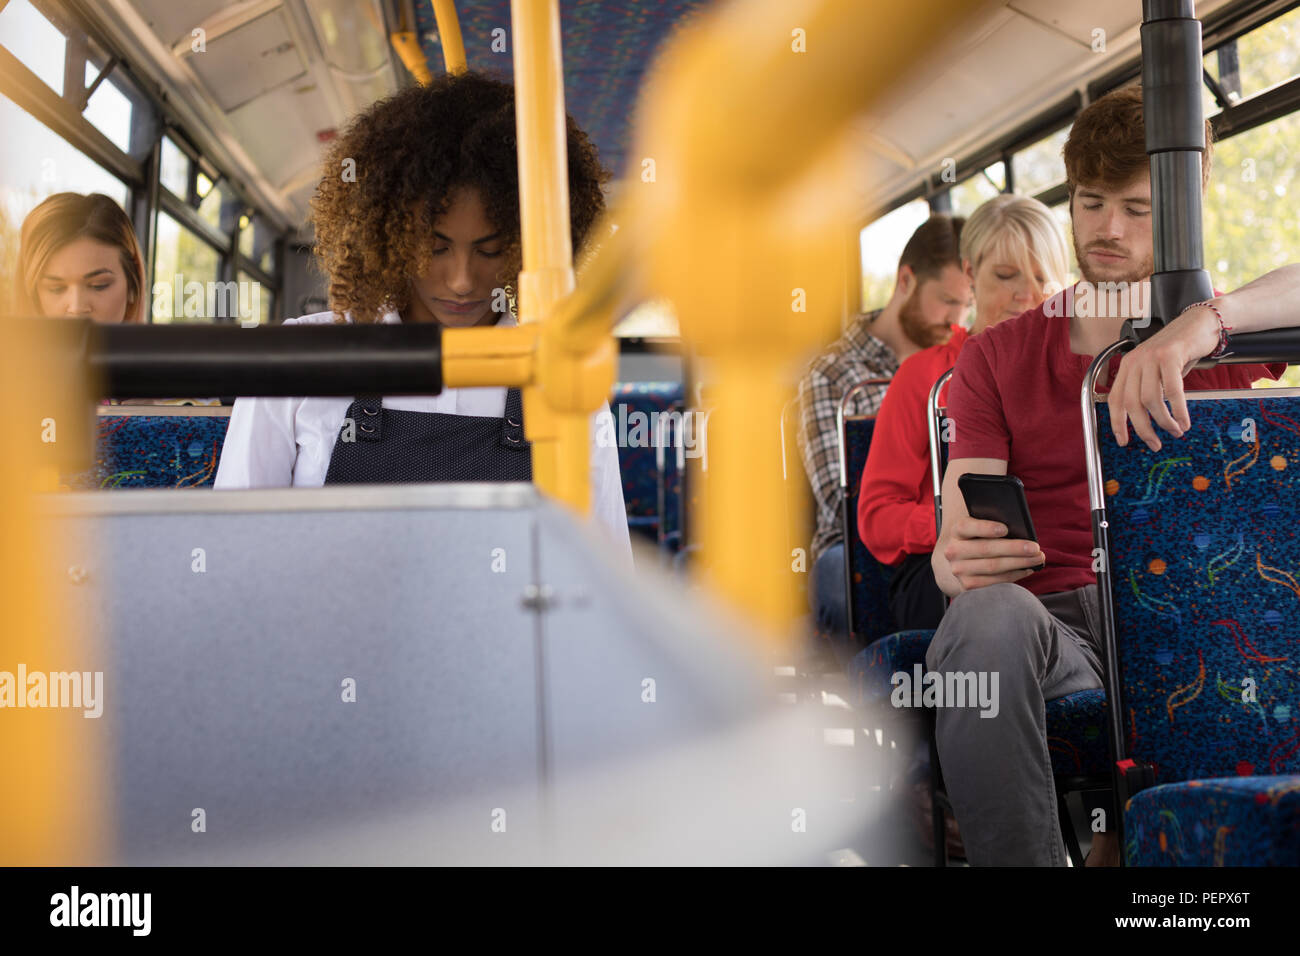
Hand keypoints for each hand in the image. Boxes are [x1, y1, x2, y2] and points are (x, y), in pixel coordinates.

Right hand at [942, 516, 1044, 591]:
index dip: (985, 528)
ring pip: (993, 566)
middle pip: (986, 549)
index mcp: (957, 531)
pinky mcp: (968, 585)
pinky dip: (1015, 575)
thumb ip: (993, 524)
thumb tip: (1020, 530)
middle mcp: (953, 551)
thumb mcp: (981, 527)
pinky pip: (996, 581)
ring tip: (1038, 558)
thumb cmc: (980, 538)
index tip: (1005, 528)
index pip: (967, 527)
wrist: (962, 560)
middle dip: (1013, 548)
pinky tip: (1028, 568)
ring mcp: (959, 570)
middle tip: (1035, 547)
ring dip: (1019, 563)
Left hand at [1107, 307, 1219, 450]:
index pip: (1115, 400)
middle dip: (1143, 429)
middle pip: (1132, 403)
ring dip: (1164, 421)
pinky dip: (1178, 410)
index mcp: (1128, 367)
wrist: (1200, 322)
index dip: (1117, 423)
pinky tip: (1184, 421)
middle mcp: (1135, 362)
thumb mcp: (1157, 370)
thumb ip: (1148, 389)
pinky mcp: (1169, 355)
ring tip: (1176, 431)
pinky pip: (1172, 391)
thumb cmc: (1180, 350)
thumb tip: (1147, 420)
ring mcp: (1151, 357)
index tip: (1123, 441)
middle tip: (1155, 444)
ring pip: (1151, 400)